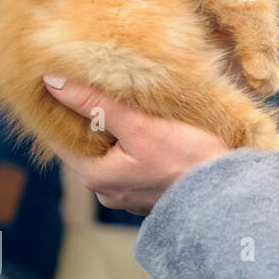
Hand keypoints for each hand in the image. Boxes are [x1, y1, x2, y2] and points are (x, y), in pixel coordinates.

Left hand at [42, 76, 229, 214]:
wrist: (226, 193)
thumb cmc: (186, 159)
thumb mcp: (140, 125)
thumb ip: (97, 104)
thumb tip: (52, 82)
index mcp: (94, 176)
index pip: (60, 137)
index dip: (61, 109)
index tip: (64, 84)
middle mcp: (105, 192)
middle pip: (87, 146)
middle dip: (93, 120)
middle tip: (104, 89)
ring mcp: (127, 196)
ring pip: (111, 155)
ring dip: (117, 134)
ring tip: (132, 109)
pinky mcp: (147, 195)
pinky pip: (131, 166)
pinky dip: (135, 149)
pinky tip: (151, 134)